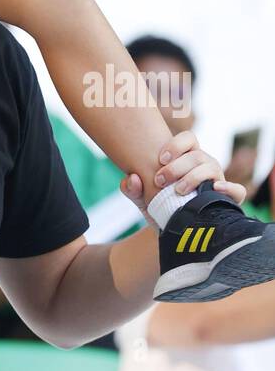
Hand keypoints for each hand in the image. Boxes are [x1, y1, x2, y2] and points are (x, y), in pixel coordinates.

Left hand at [120, 129, 245, 229]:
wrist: (173, 232)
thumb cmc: (159, 207)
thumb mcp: (142, 198)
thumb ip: (132, 188)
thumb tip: (132, 179)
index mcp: (187, 158)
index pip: (188, 139)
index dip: (175, 145)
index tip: (160, 159)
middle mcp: (204, 165)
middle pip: (197, 154)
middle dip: (177, 166)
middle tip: (160, 180)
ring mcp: (218, 180)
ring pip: (211, 167)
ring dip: (193, 177)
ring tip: (178, 191)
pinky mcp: (228, 199)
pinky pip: (237, 190)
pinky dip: (229, 188)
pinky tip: (214, 189)